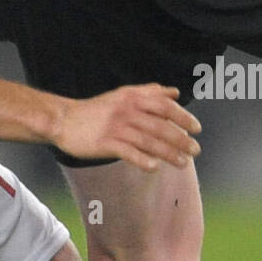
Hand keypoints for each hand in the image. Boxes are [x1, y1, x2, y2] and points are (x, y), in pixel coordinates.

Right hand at [47, 84, 200, 169]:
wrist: (64, 120)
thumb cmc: (97, 110)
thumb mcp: (123, 95)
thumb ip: (150, 92)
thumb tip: (175, 93)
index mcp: (132, 98)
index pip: (164, 106)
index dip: (183, 117)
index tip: (196, 129)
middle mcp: (126, 111)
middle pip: (160, 126)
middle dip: (181, 139)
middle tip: (195, 150)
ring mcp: (116, 127)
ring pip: (148, 141)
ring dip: (168, 153)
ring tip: (183, 162)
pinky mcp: (105, 143)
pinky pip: (128, 152)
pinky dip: (142, 160)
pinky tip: (155, 167)